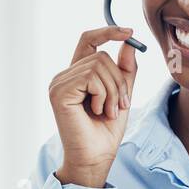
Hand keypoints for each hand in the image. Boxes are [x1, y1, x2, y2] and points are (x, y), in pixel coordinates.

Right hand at [49, 26, 138, 187]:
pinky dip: (103, 95)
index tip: (129, 32)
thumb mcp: (122, 95)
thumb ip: (124, 70)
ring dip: (114, 91)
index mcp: (77, 75)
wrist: (96, 157)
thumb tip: (129, 43)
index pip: (88, 40)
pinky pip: (91, 77)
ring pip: (99, 66)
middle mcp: (65, 76)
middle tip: (120, 105)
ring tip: (109, 111)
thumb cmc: (106, 131)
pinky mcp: (59, 92)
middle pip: (102, 56)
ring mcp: (59, 83)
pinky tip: (98, 111)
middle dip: (120, 81)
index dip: (108, 32)